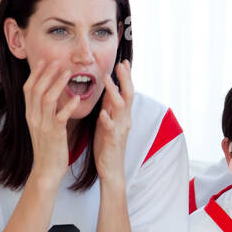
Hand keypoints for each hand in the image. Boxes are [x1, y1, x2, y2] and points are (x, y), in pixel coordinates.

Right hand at [24, 61, 74, 183]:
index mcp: (30, 115)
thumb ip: (44, 111)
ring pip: (47, 99)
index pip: (28, 89)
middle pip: (37, 90)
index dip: (35, 74)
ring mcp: (43, 125)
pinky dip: (68, 105)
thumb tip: (50, 94)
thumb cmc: (48, 147)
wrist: (46, 169)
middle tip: (57, 61)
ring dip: (57, 84)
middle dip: (46, 74)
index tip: (44, 61)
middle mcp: (34, 118)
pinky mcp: (54, 134)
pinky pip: (60, 116)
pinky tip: (76, 98)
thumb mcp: (42, 126)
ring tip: (68, 73)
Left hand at [93, 61, 133, 184]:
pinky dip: (108, 119)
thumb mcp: (109, 121)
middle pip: (128, 95)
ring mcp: (120, 130)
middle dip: (125, 79)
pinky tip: (103, 113)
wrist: (111, 169)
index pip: (127, 91)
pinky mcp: (112, 141)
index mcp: (123, 115)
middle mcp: (125, 120)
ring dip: (114, 92)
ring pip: (121, 108)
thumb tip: (110, 89)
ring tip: (107, 80)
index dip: (126, 77)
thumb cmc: (107, 145)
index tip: (123, 61)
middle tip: (120, 64)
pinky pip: (111, 128)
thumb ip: (110, 106)